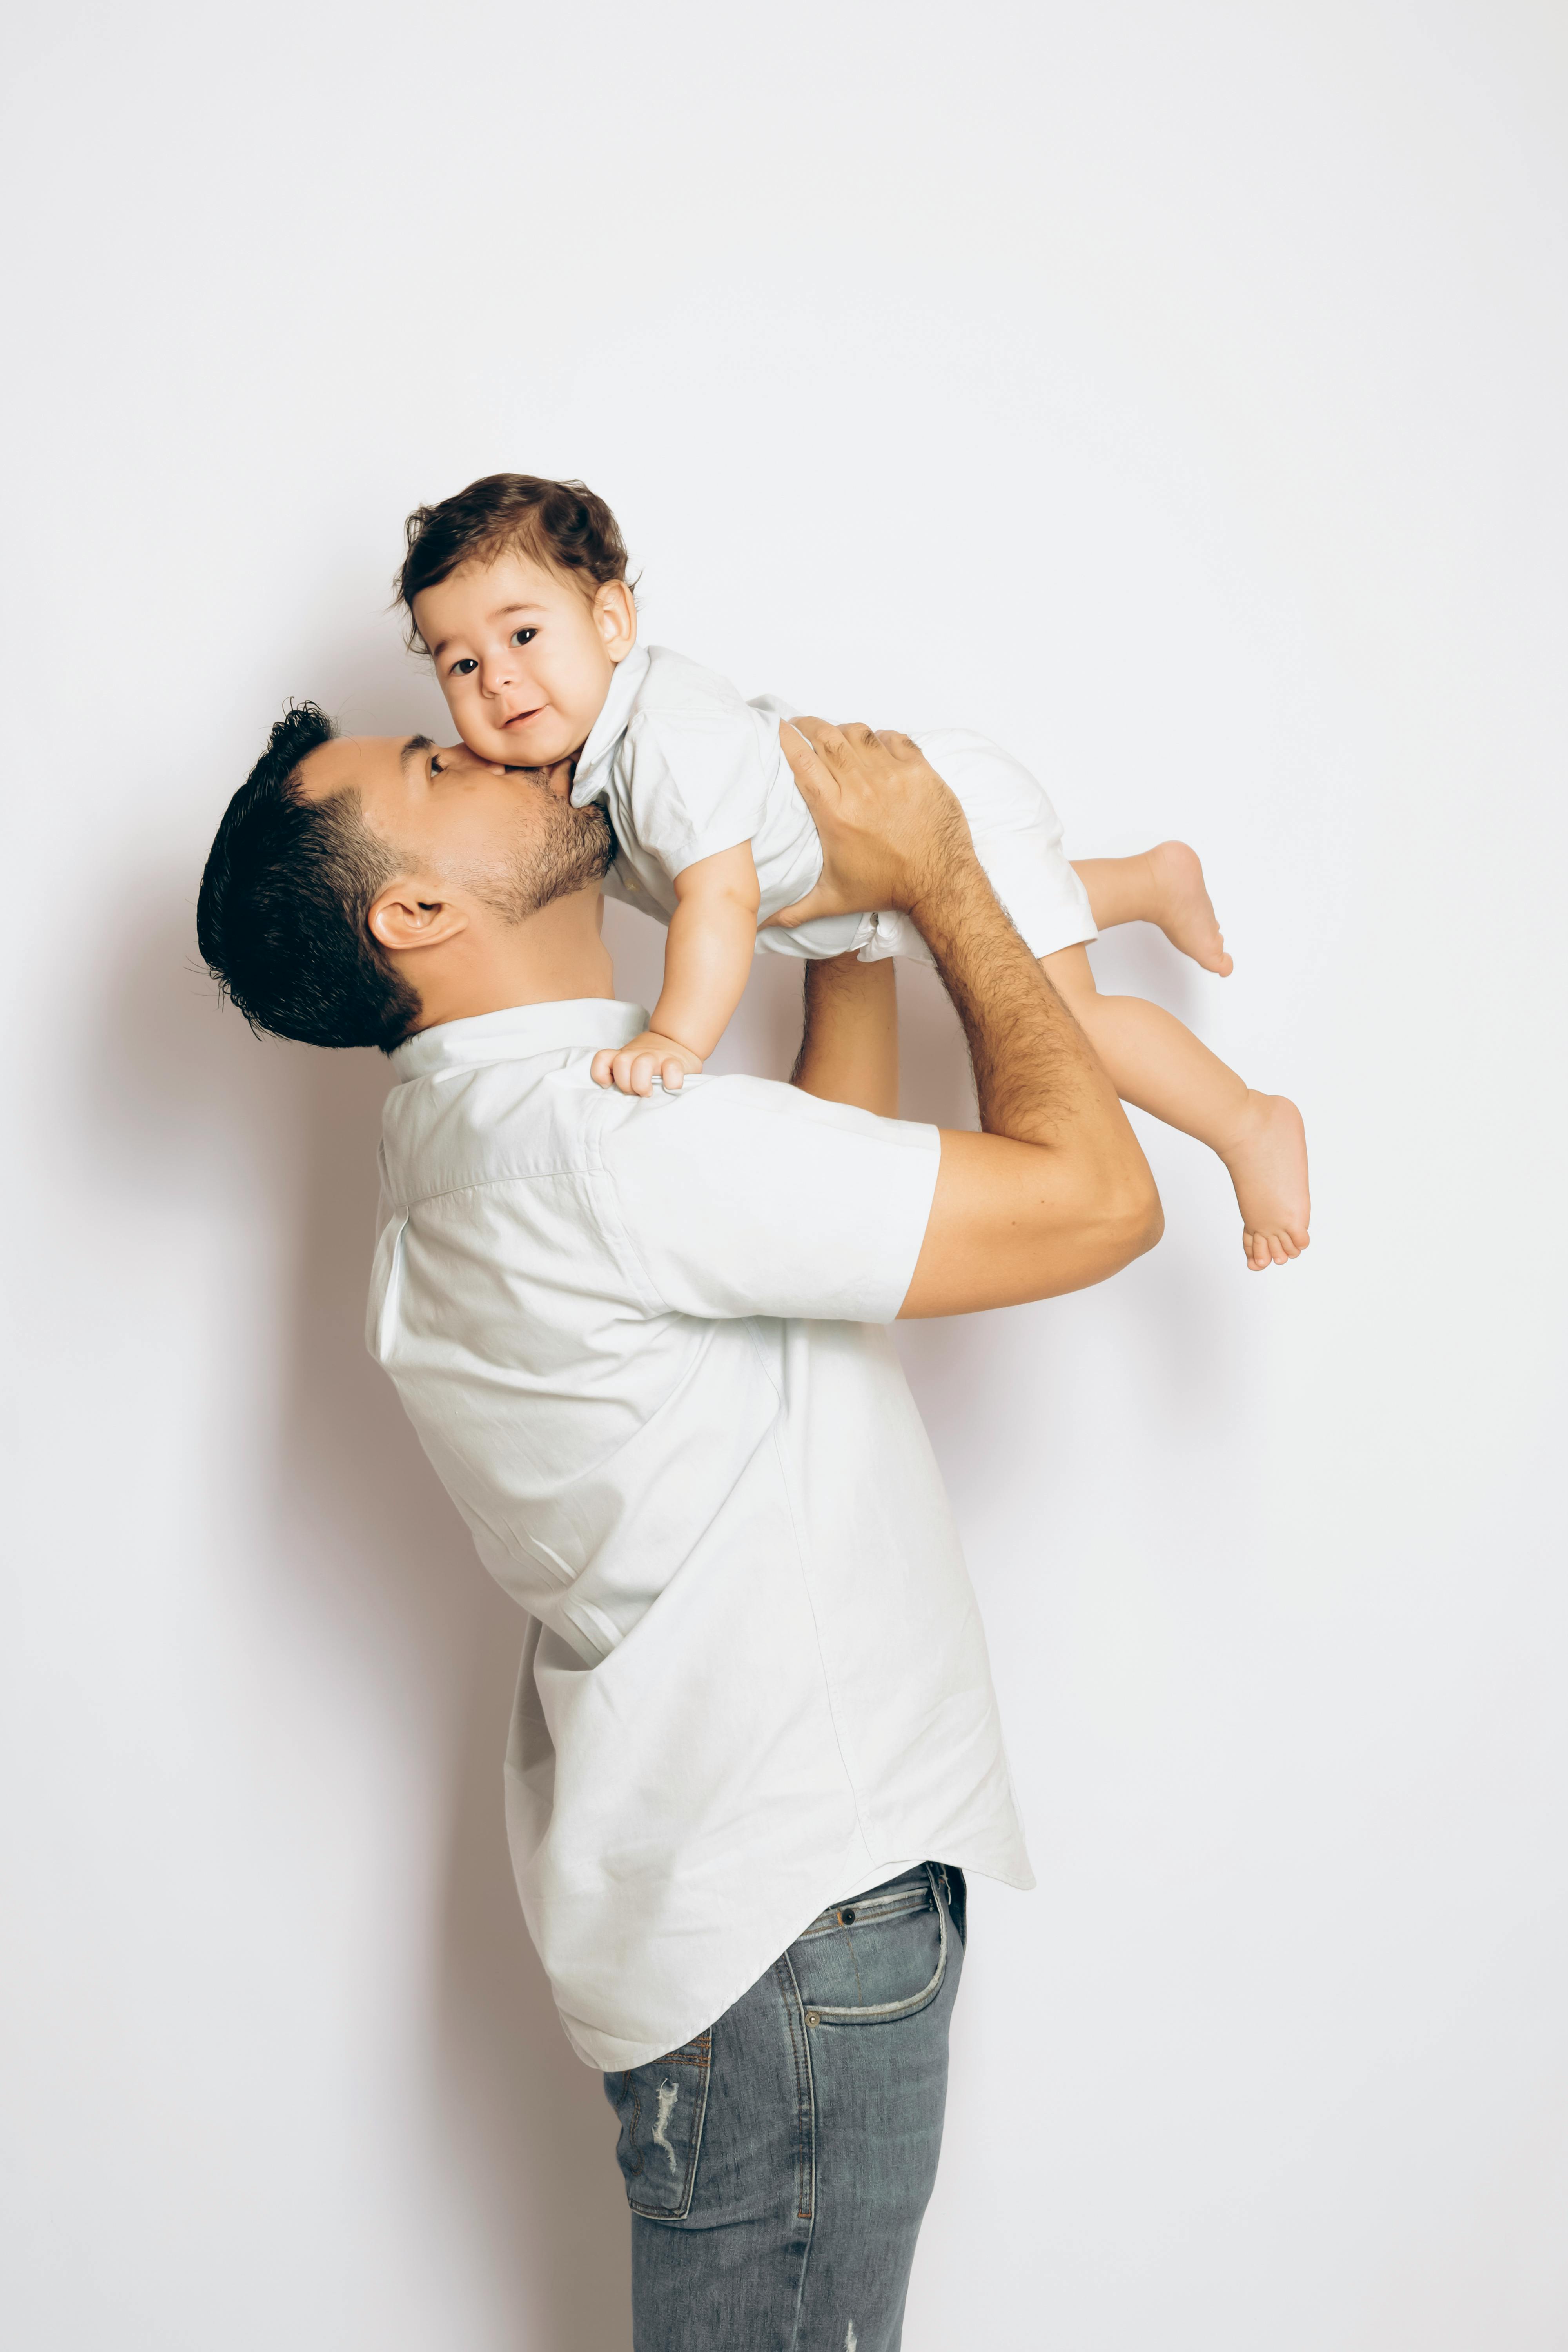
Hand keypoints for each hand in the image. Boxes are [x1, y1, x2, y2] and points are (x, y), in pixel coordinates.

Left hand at [590, 1031, 703, 1095]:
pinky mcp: (676, 1060)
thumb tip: (616, 1102)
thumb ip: (622, 1076)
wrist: (676, 1041)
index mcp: (625, 1055)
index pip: (603, 1057)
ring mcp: (657, 1056)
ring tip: (648, 1093)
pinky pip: (672, 1069)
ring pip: (642, 1064)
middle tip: (634, 1092)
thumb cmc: (651, 1061)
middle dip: (625, 1083)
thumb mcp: (632, 1063)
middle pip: (621, 1063)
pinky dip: (671, 1081)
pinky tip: (669, 1087)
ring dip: (642, 1084)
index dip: (601, 1073)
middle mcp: (638, 1054)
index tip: (609, 1084)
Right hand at [763, 720, 974, 933]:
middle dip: (809, 725)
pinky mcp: (919, 770)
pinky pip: (893, 738)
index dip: (786, 738)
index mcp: (834, 811)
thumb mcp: (834, 899)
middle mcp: (861, 786)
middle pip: (826, 736)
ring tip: (836, 736)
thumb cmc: (887, 888)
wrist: (939, 883)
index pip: (802, 760)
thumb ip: (794, 909)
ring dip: (843, 731)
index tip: (777, 728)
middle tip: (802, 725)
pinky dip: (880, 737)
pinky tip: (874, 746)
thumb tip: (762, 926)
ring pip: (858, 733)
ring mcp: (892, 774)